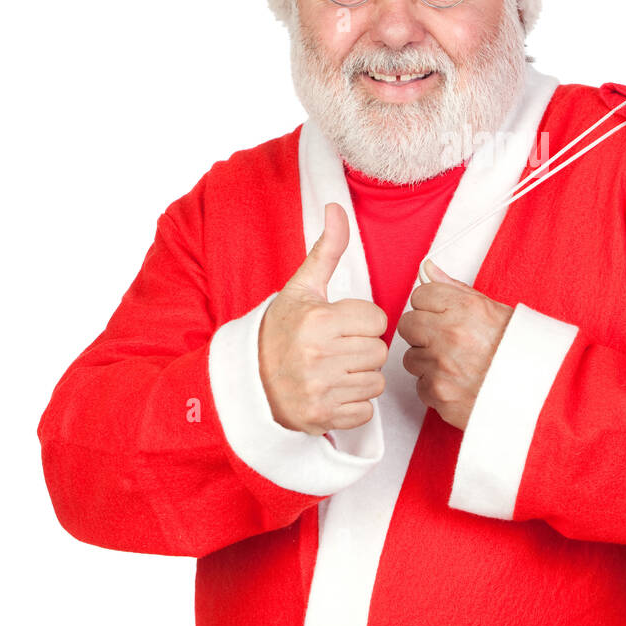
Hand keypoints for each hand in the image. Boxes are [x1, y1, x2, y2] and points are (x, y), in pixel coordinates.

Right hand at [259, 202, 388, 434]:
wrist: (246, 380)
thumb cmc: (280, 330)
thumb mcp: (302, 287)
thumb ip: (326, 250)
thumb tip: (337, 207)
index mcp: (317, 321)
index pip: (377, 320)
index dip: (363, 321)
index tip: (342, 325)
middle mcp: (318, 357)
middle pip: (378, 352)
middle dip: (363, 349)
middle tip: (338, 348)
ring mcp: (319, 390)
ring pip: (376, 382)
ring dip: (361, 377)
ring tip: (335, 369)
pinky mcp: (321, 419)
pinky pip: (366, 410)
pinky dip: (354, 404)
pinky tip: (332, 391)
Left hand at [398, 259, 513, 431]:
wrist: (542, 393)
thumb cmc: (522, 351)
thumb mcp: (495, 310)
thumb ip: (454, 289)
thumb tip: (427, 268)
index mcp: (466, 309)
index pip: (420, 295)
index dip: (431, 306)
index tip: (444, 316)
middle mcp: (451, 335)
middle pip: (408, 324)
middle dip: (423, 332)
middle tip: (446, 341)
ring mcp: (442, 366)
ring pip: (411, 358)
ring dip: (428, 361)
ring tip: (457, 364)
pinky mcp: (439, 394)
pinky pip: (421, 386)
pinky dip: (436, 387)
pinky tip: (459, 384)